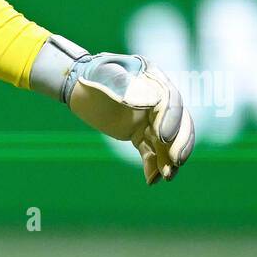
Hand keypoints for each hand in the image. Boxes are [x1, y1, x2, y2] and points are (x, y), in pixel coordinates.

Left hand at [64, 52, 194, 184]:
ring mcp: (150, 118)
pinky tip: (151, 180)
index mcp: (154, 80)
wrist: (76, 86)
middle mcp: (159, 100)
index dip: (171, 120)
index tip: (163, 138)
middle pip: (179, 123)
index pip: (171, 101)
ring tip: (166, 177)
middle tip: (176, 162)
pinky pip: (152, 151)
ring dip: (169, 159)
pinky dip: (153, 166)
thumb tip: (155, 101)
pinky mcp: (141, 134)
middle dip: (180, 143)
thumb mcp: (106, 76)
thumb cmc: (91, 77)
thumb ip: (127, 85)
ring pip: (169, 141)